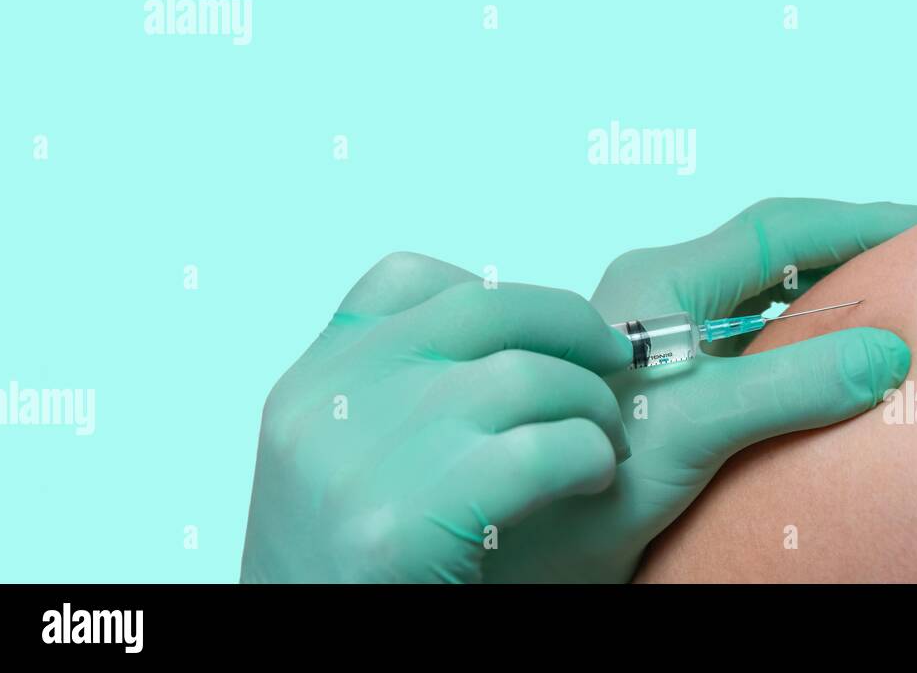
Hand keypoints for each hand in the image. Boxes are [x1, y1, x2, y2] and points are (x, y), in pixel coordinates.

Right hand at [240, 253, 632, 582]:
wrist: (301, 657)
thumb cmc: (348, 577)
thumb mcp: (341, 465)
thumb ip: (401, 400)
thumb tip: (520, 350)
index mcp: (313, 383)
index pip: (405, 281)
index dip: (496, 294)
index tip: (544, 328)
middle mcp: (331, 404)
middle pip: (480, 309)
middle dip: (567, 324)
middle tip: (614, 355)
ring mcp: (364, 457)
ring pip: (524, 376)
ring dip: (590, 403)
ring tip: (605, 442)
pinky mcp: (405, 522)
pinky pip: (539, 452)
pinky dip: (588, 455)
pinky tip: (594, 478)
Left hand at [484, 198, 916, 581]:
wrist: (527, 540)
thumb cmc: (591, 479)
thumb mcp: (699, 426)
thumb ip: (793, 384)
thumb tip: (890, 353)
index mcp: (665, 282)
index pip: (779, 231)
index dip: (859, 220)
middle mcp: (667, 301)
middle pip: (777, 259)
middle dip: (853, 252)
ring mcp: (671, 344)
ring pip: (768, 304)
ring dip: (832, 301)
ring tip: (900, 307)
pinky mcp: (677, 389)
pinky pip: (757, 349)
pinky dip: (808, 349)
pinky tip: (842, 370)